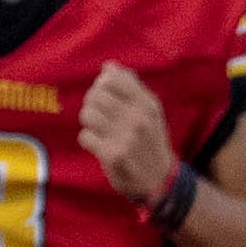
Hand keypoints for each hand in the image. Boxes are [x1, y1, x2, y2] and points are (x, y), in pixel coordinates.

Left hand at [78, 64, 177, 204]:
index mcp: (147, 104)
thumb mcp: (149, 111)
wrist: (160, 179)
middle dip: (91, 104)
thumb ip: (131, 87)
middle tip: (99, 115)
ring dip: (88, 122)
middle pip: (95, 95)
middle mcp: (138, 118)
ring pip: (87, 114)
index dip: (101, 85)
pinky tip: (99, 145)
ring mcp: (126, 137)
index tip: (105, 96)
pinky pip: (85, 136)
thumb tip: (109, 66)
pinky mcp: (113, 156)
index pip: (110, 79)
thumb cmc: (150, 140)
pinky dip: (88, 140)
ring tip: (98, 129)